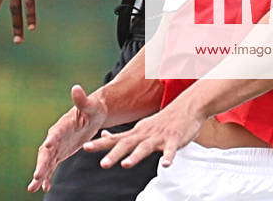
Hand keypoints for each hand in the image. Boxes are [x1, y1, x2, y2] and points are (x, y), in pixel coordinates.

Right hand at [28, 85, 106, 192]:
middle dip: (41, 164)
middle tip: (36, 177)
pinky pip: (52, 165)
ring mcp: (57, 145)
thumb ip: (82, 100)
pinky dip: (48, 176)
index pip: (55, 132)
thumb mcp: (91, 106)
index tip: (48, 146)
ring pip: (46, 161)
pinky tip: (44, 189)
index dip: (52, 139)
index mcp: (63, 124)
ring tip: (32, 189)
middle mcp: (57, 135)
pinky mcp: (60, 152)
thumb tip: (76, 88)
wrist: (92, 114)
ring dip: (40, 174)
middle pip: (46, 151)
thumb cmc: (93, 108)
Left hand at [82, 97, 204, 169]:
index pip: (115, 139)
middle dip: (114, 154)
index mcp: (136, 132)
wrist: (187, 107)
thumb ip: (123, 135)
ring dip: (135, 156)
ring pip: (145, 147)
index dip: (100, 144)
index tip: (85, 147)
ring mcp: (159, 136)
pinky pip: (170, 150)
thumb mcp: (141, 127)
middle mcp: (145, 134)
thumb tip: (103, 135)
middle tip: (102, 165)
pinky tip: (165, 165)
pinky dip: (168, 157)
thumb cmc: (162, 122)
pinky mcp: (174, 139)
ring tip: (126, 165)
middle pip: (127, 144)